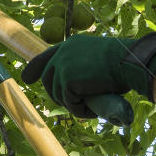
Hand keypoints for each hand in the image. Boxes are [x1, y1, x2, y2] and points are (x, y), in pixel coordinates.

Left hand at [20, 33, 155, 124]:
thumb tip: (84, 89)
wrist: (129, 62)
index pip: (47, 56)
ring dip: (74, 105)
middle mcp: (63, 53)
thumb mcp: (101, 59)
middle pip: (48, 80)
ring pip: (59, 95)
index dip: (35, 69)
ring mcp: (63, 67)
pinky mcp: (67, 81)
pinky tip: (94, 109)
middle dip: (58, 96)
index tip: (26, 78)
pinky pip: (70, 104)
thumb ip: (87, 67)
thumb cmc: (125, 62)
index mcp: (71, 45)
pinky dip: (81, 111)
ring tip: (92, 107)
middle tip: (76, 106)